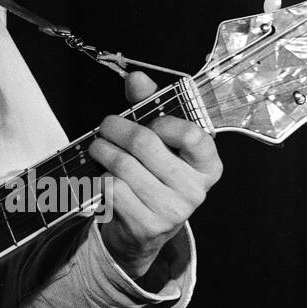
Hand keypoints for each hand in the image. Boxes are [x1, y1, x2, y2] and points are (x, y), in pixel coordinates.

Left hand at [90, 70, 222, 282]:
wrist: (142, 230)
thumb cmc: (150, 174)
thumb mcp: (157, 140)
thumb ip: (149, 106)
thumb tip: (136, 77)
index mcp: (208, 166)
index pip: (192, 135)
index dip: (163, 122)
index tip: (150, 123)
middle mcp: (196, 191)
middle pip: (144, 143)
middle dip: (115, 128)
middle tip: (105, 127)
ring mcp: (172, 212)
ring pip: (121, 165)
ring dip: (100, 152)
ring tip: (99, 151)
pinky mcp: (146, 226)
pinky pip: (110, 188)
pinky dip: (100, 180)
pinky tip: (105, 181)